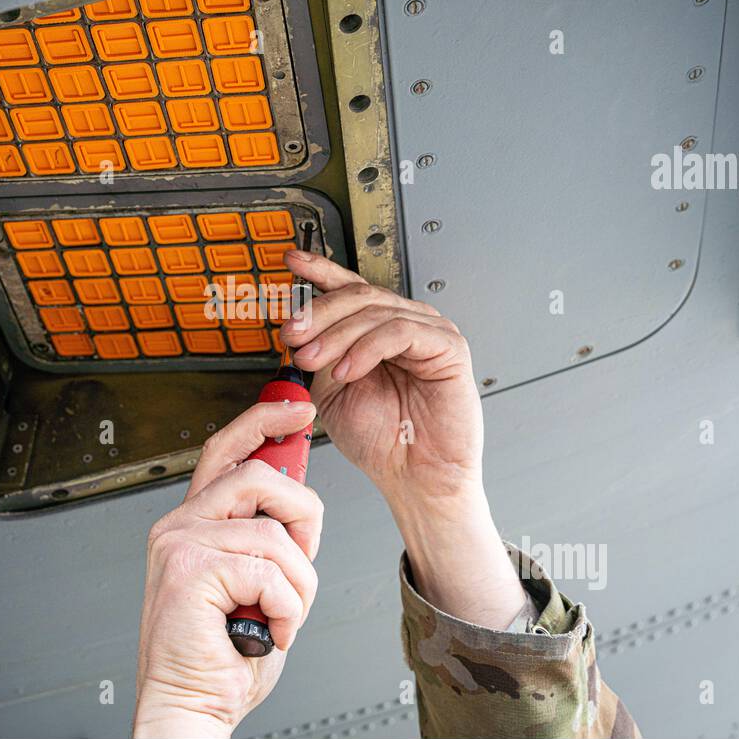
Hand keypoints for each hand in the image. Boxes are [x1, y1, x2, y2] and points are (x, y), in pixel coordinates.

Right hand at [133, 401, 322, 737]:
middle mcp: (180, 527)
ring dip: (296, 586)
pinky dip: (285, 608)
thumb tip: (298, 495)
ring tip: (276, 616)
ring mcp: (179, 545)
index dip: (263, 421)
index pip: (226, 451)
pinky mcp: (189, 570)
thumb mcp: (261, 582)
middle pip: (258, 476)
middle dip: (300, 516)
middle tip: (300, 558)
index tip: (297, 408)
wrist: (191, 706)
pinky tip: (265, 629)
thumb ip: (271, 538)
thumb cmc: (225, 656)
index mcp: (194, 524)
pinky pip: (269, 570)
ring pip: (273, 533)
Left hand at [277, 250, 522, 627]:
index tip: (291, 262)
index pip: (349, 288)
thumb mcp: (330, 391)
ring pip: (374, 310)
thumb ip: (317, 356)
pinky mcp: (448, 347)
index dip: (320, 270)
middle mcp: (404, 324)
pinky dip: (367, 348)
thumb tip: (294, 327)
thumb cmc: (381, 439)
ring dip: (335, 334)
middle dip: (317, 312)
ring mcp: (429, 332)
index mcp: (377, 330)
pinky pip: (401, 331)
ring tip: (314, 360)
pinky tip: (348, 369)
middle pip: (357, 295)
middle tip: (292, 335)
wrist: (414, 477)